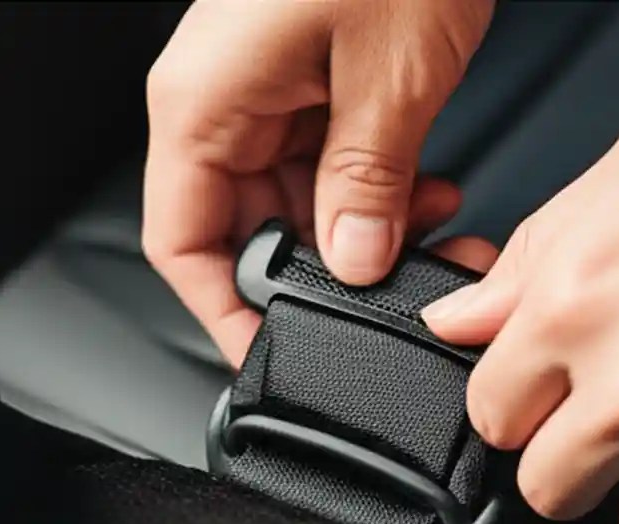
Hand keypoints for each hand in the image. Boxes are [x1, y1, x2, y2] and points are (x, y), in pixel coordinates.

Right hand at [144, 0, 495, 365]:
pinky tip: (430, 192)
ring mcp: (263, 89)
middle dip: (329, 269)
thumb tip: (356, 263)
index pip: (184, 246)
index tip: (277, 354)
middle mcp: (220, 100)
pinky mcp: (306, 78)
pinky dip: (379, 187)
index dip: (227, 314)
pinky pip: (329, 160)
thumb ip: (367, 181)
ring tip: (434, 232)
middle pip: (249, 230)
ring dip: (368, 228)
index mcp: (203, 104)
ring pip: (300, 201)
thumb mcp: (387, 75)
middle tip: (397, 288)